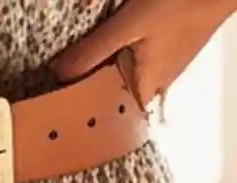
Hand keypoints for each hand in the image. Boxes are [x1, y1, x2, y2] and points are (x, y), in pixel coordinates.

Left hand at [51, 0, 236, 106]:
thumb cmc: (179, 4)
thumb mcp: (126, 26)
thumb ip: (92, 52)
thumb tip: (57, 74)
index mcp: (144, 86)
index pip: (108, 116)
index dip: (84, 114)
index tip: (57, 108)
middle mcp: (156, 83)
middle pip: (115, 97)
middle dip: (90, 93)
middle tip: (58, 89)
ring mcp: (164, 66)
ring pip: (126, 79)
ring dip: (104, 75)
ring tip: (75, 68)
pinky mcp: (169, 49)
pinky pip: (138, 63)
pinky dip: (120, 59)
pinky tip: (109, 47)